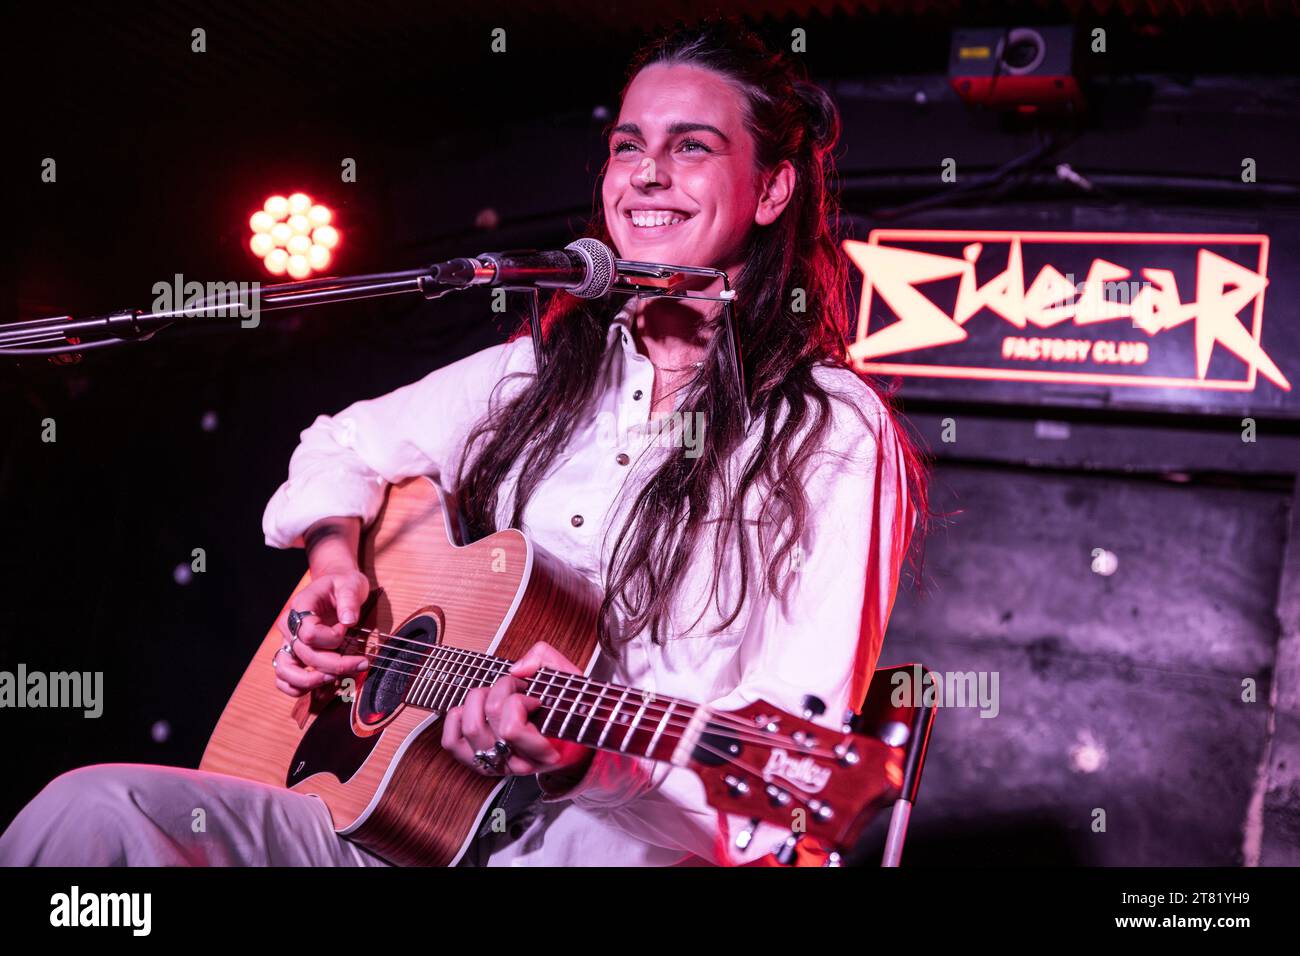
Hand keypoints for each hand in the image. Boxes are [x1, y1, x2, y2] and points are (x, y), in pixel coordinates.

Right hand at [272, 568, 371, 697]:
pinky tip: (322, 684)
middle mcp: (289, 627)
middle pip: (304, 656)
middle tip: (362, 664)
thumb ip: (349, 600)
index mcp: (300, 608)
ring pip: (285, 673)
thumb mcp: (351, 584)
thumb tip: (348, 621)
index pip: (309, 634)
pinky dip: (299, 689)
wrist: (334, 586)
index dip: (332, 638)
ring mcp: (288, 643)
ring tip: (337, 678)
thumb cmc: (342, 585)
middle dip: (335, 665)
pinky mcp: (293, 656)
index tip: (346, 628)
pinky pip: (284, 680)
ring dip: (312, 681)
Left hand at [442, 641, 592, 776]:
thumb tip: (518, 668)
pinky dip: (458, 718)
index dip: (521, 702)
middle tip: (518, 690)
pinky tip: (475, 710)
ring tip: (497, 698)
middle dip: (504, 689)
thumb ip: (546, 661)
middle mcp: (515, 762)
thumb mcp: (569, 681)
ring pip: (470, 726)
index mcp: (542, 752)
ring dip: (481, 699)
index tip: (536, 699)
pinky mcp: (474, 761)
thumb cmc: (566, 712)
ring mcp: (493, 763)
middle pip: (492, 715)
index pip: (511, 729)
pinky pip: (450, 741)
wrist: (565, 745)